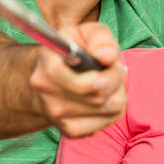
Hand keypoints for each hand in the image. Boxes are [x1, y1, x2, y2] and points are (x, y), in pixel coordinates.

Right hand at [28, 21, 126, 137]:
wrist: (51, 76)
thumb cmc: (73, 50)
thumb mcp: (84, 33)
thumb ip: (100, 38)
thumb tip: (107, 56)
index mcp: (47, 68)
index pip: (81, 82)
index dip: (104, 73)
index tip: (107, 61)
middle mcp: (47, 96)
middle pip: (100, 94)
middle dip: (114, 77)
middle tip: (110, 67)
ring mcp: (57, 116)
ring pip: (110, 107)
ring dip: (117, 91)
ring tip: (106, 79)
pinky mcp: (71, 131)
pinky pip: (110, 119)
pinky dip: (114, 106)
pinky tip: (103, 96)